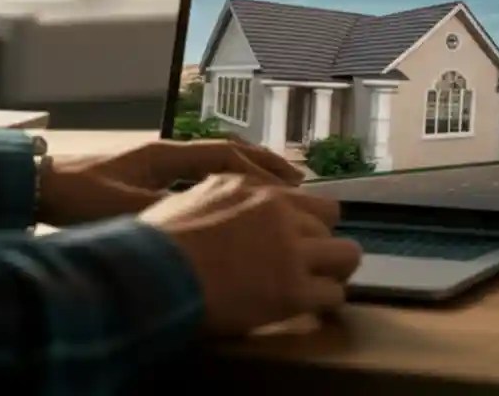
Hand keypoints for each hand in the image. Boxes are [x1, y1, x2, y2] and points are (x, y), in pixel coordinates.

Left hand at [37, 137, 304, 225]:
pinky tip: (231, 203)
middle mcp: (165, 152)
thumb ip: (166, 211)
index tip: (292, 184)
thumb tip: (208, 219)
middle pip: (227, 152)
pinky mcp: (145, 177)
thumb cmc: (77, 197)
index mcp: (165, 155)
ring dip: (247, 174)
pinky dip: (222, 185)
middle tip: (299, 182)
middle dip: (265, 166)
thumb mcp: (124, 209)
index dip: (262, 169)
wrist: (37, 185)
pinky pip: (197, 175)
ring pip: (213, 163)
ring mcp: (155, 163)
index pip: (226, 155)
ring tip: (276, 190)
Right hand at [139, 174, 362, 334]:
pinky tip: (308, 309)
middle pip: (330, 220)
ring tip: (318, 286)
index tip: (296, 238)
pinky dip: (324, 303)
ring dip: (334, 270)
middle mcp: (279, 211)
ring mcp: (290, 250)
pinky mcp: (293, 290)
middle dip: (320, 243)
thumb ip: (218, 198)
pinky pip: (333, 294)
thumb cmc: (154, 243)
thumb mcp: (190, 199)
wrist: (151, 274)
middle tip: (308, 264)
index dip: (304, 221)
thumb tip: (218, 208)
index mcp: (254, 188)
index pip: (305, 197)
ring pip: (346, 254)